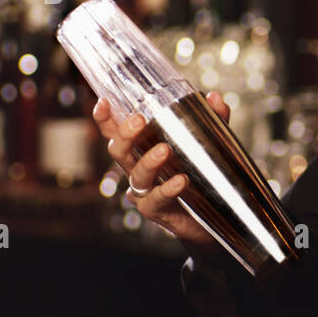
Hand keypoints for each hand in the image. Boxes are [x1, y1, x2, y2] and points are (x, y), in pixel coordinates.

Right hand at [93, 91, 229, 257]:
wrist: (213, 218)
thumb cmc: (201, 176)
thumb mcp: (208, 143)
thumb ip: (212, 120)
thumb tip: (213, 98)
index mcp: (141, 150)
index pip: (117, 132)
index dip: (106, 118)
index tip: (103, 101)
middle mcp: (136, 170)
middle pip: (118, 151)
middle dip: (125, 135)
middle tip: (139, 121)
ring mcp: (143, 191)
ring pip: (136, 175)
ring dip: (148, 161)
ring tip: (165, 150)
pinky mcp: (155, 210)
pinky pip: (156, 199)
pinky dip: (167, 189)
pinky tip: (180, 181)